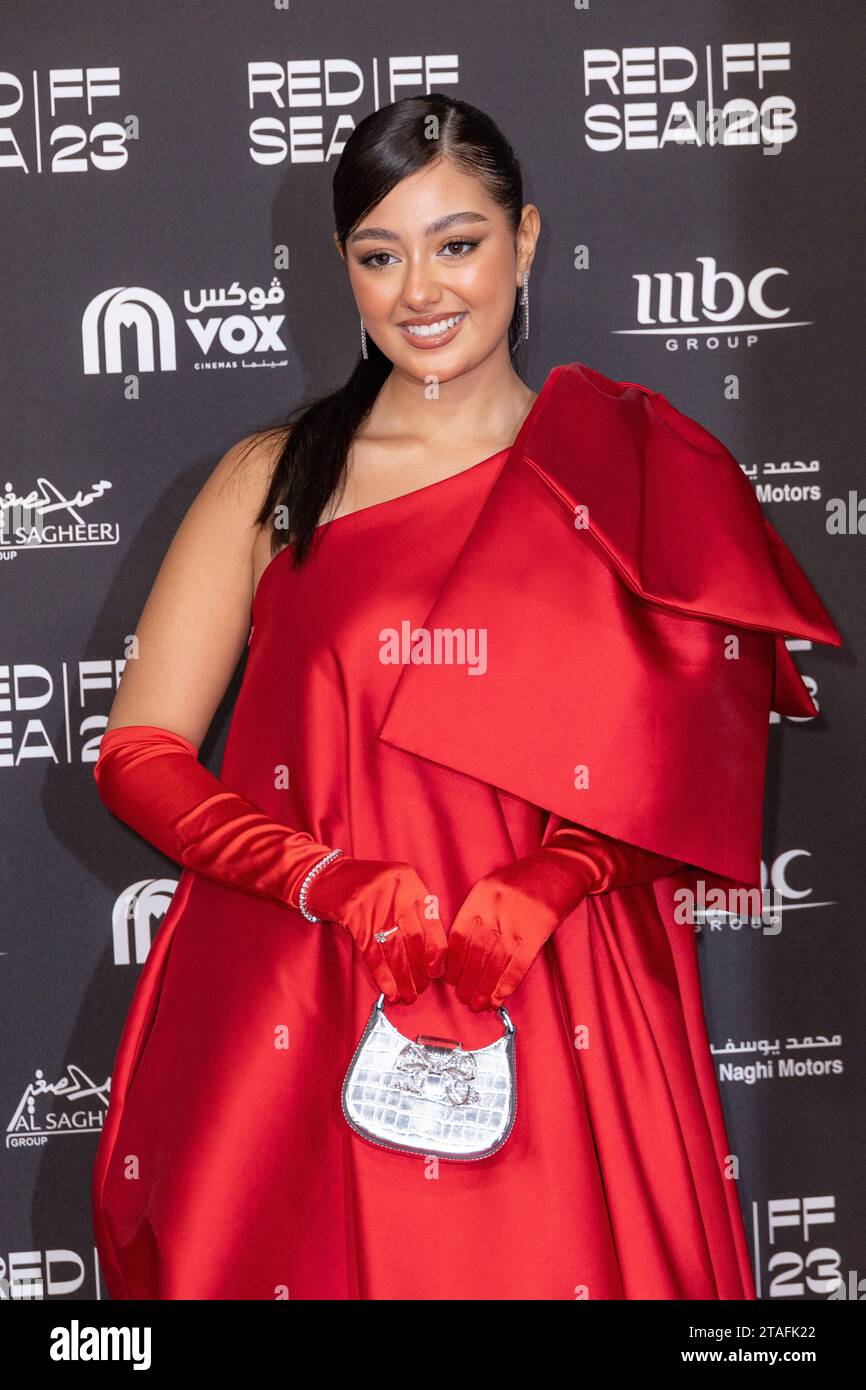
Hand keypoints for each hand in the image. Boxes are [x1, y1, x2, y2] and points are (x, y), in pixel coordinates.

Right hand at [307, 856, 447, 1004]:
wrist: (329, 877)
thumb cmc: (368, 885)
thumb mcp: (397, 886)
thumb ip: (415, 910)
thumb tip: (433, 953)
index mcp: (410, 882)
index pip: (432, 923)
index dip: (436, 953)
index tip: (435, 972)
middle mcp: (395, 893)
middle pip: (414, 940)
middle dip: (419, 970)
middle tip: (420, 989)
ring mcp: (374, 907)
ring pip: (395, 950)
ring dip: (403, 979)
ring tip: (407, 997)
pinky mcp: (355, 921)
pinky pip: (373, 955)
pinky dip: (383, 977)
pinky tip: (390, 992)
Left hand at [445, 854, 588, 1011]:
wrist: (562, 866)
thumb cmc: (526, 879)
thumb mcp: (495, 886)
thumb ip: (479, 912)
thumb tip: (462, 953)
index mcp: (482, 893)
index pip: (460, 935)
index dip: (454, 963)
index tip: (450, 980)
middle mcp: (497, 905)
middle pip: (476, 951)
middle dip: (468, 981)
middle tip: (464, 999)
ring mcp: (519, 917)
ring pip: (496, 961)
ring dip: (485, 987)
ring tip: (479, 1004)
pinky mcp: (539, 927)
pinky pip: (520, 962)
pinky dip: (507, 983)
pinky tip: (499, 997)